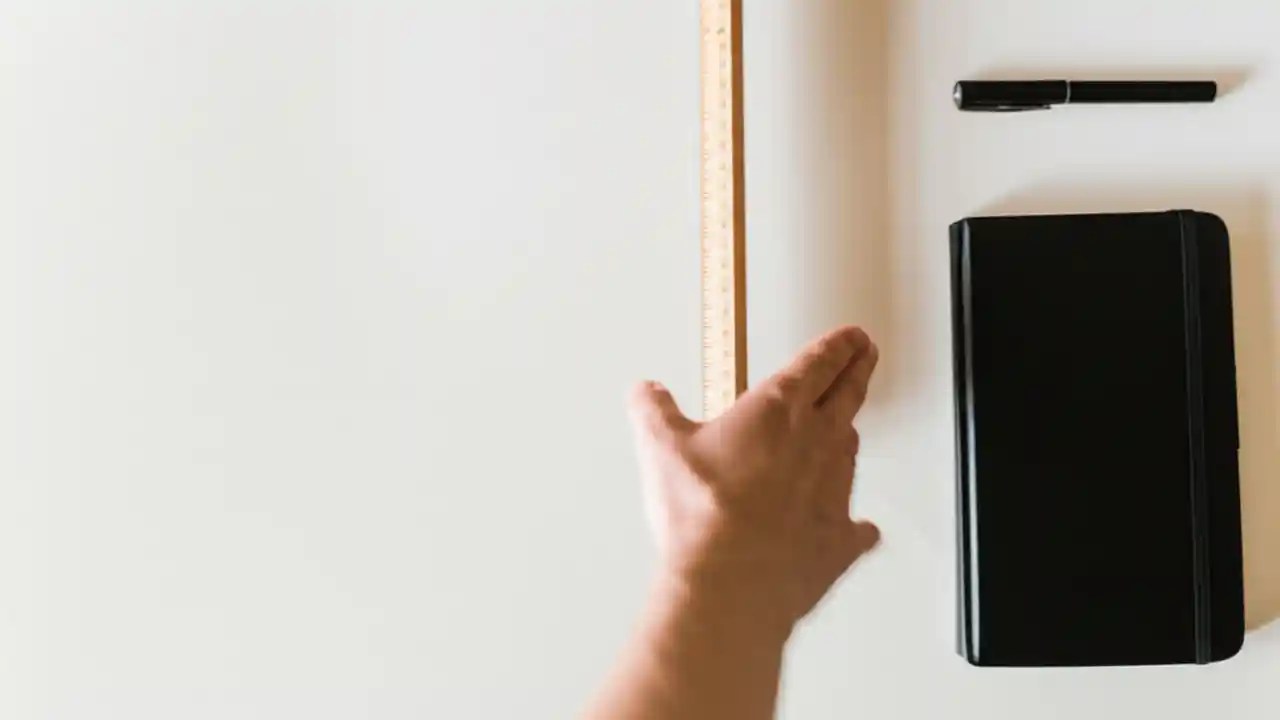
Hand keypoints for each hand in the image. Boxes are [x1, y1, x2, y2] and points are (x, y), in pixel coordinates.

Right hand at [628, 326, 880, 631]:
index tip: (853, 336)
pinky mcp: (840, 539)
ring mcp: (835, 491)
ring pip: (850, 452)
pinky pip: (857, 526)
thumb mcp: (660, 448)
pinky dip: (855, 523)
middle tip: (866, 356)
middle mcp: (816, 442)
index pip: (819, 363)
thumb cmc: (702, 514)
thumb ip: (653, 412)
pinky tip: (854, 527)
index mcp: (777, 410)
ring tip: (842, 433)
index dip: (839, 344)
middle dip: (858, 371)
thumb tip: (645, 392)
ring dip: (846, 438)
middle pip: (848, 396)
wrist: (728, 583)